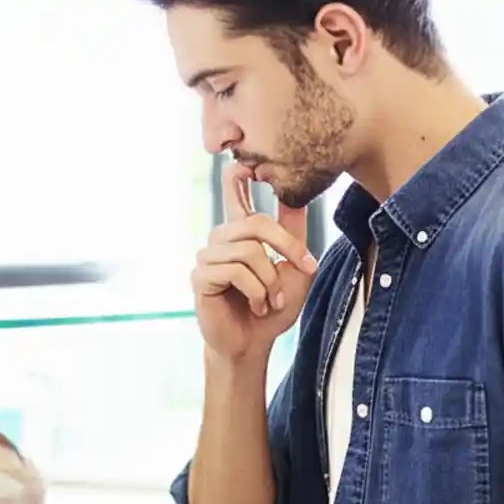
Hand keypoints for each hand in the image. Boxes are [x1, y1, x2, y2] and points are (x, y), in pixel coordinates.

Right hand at [192, 163, 319, 361]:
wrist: (254, 344)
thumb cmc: (272, 308)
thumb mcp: (294, 267)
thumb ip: (292, 233)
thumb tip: (295, 194)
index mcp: (242, 232)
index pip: (233, 191)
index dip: (238, 174)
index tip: (245, 159)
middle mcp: (222, 239)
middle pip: (256, 222)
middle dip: (287, 247)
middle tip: (303, 270)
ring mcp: (208, 256)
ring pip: (249, 251)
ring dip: (270, 281)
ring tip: (272, 301)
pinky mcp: (200, 277)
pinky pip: (235, 272)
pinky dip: (257, 292)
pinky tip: (257, 306)